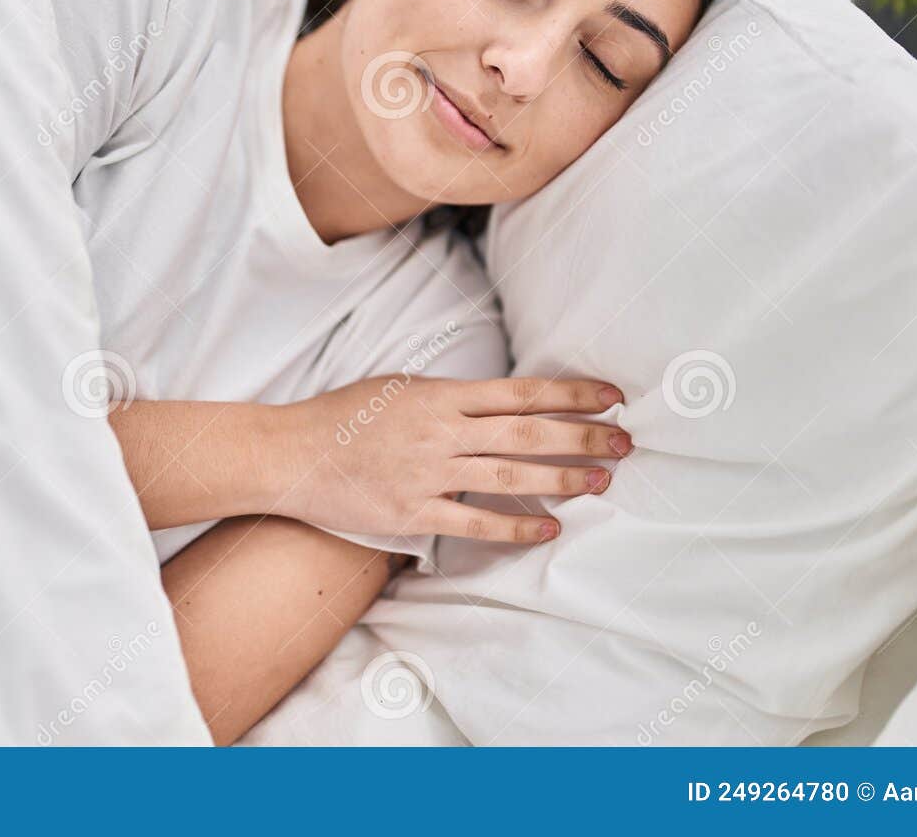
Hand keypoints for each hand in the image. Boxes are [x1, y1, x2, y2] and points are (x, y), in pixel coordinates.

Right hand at [262, 376, 630, 543]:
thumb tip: (500, 402)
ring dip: (563, 480)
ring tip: (601, 481)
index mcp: (440, 395)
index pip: (521, 392)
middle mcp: (441, 432)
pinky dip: (516, 527)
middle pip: (528, 434)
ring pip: (511, 478)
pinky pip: (475, 523)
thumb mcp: (399, 387)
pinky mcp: (413, 514)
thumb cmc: (343, 417)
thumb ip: (450, 396)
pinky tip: (551, 528)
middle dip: (584, 437)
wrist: (290, 454)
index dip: (572, 393)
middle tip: (626, 442)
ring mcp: (428, 474)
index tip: (611, 395)